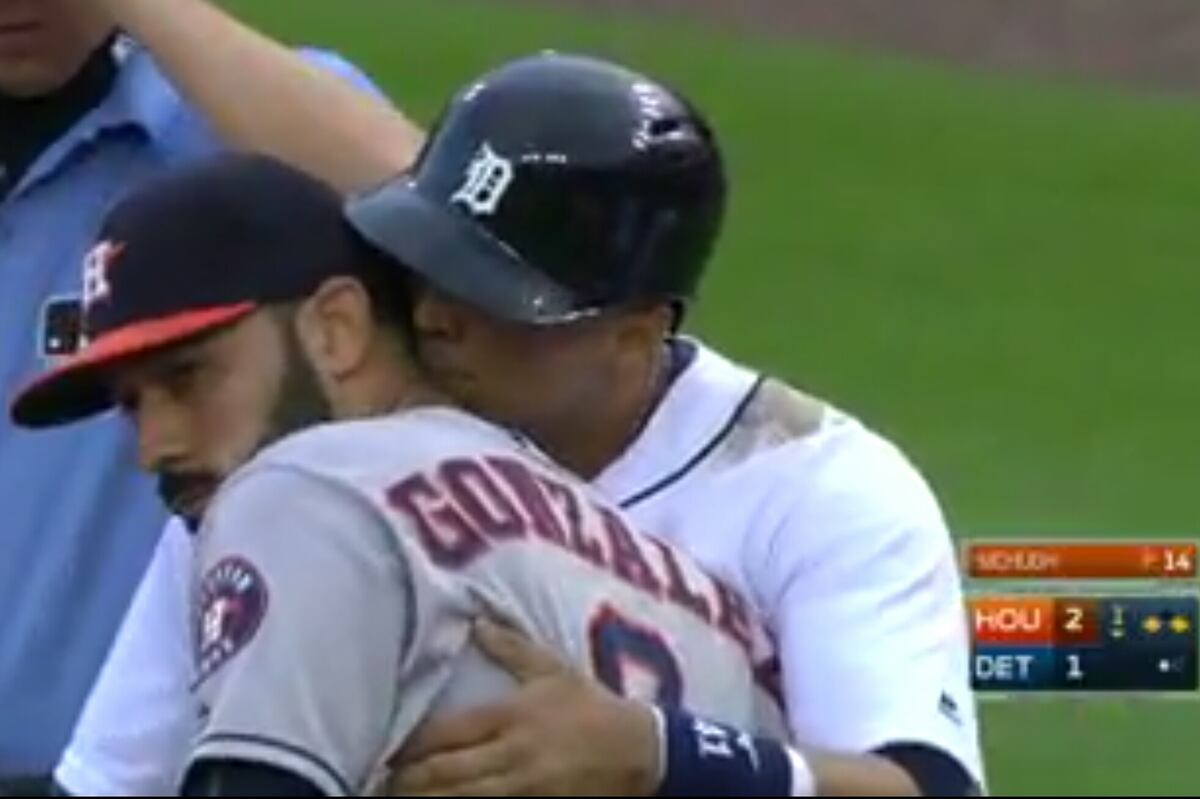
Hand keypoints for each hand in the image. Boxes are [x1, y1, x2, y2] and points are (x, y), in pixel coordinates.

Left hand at [389, 619, 661, 795]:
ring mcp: (523, 790)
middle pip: (443, 775)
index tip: (384, 752)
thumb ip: (512, 648)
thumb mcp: (554, 671)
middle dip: (407, 783)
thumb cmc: (593, 708)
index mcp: (511, 716)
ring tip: (397, 796)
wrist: (641, 751)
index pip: (445, 735)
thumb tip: (476, 622)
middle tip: (379, 783)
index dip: (408, 748)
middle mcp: (511, 754)